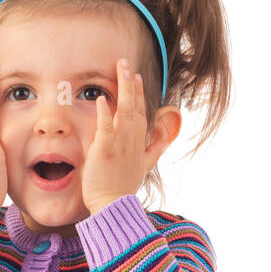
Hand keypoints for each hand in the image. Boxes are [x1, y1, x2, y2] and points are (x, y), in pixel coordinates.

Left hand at [82, 57, 155, 213]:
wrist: (114, 207)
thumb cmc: (124, 188)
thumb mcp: (145, 167)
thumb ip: (155, 150)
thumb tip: (167, 138)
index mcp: (139, 143)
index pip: (141, 113)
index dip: (138, 94)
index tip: (135, 77)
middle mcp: (132, 141)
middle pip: (134, 107)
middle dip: (131, 85)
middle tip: (126, 64)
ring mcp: (119, 146)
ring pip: (124, 113)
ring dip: (123, 91)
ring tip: (120, 71)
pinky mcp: (104, 152)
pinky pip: (106, 129)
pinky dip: (105, 114)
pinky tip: (103, 99)